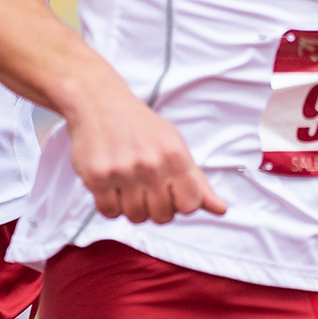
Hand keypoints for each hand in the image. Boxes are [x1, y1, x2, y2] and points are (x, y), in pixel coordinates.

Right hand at [67, 83, 226, 223]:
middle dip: (155, 208)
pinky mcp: (97, 176)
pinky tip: (111, 186)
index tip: (169, 192)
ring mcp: (122, 171)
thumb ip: (197, 181)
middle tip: (145, 188)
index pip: (189, 206)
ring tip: (127, 186)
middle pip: (162, 216)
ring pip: (135, 216)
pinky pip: (108, 212)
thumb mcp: (174, 145)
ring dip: (131, 207)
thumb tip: (220, 210)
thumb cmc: (141, 127)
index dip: (179, 204)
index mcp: (174, 156)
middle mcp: (150, 164)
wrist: (98, 102)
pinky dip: (110, 205)